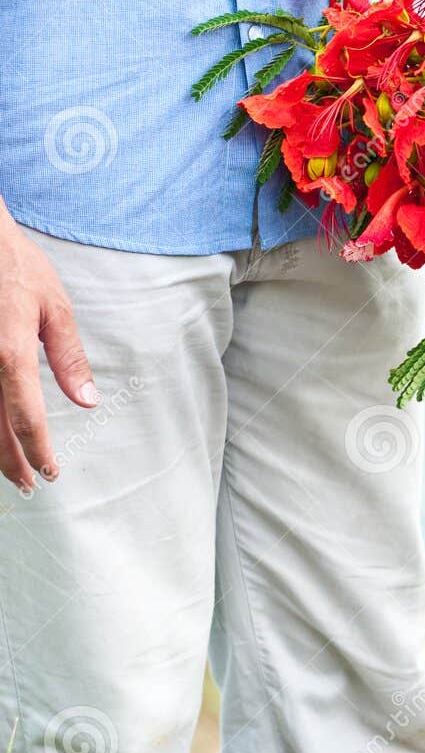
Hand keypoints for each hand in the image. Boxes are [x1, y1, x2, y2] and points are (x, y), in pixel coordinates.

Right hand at [0, 212, 96, 491]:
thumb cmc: (15, 266)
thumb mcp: (54, 307)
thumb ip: (68, 358)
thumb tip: (87, 401)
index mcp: (9, 353)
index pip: (26, 418)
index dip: (38, 452)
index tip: (51, 473)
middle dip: (10, 463)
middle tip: (29, 486)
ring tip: (9, 469)